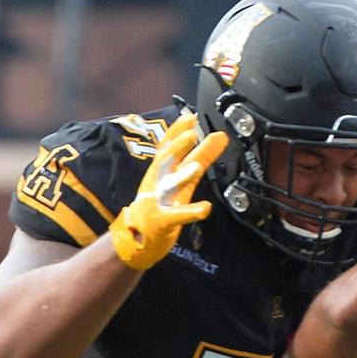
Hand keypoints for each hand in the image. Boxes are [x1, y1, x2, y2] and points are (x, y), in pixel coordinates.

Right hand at [108, 114, 228, 270]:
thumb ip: (202, 156)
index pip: (166, 148)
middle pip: (163, 163)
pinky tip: (205, 209)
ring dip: (180, 176)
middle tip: (191, 134)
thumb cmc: (161, 206)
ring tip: (196, 167)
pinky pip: (175, 217)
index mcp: (160, 173)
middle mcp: (156, 185)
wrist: (136, 240)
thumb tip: (221, 135)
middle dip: (175, 148)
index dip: (175, 132)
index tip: (190, 117)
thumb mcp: (182, 179)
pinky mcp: (161, 222)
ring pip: (167, 188)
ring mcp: (156, 203)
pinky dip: (190, 212)